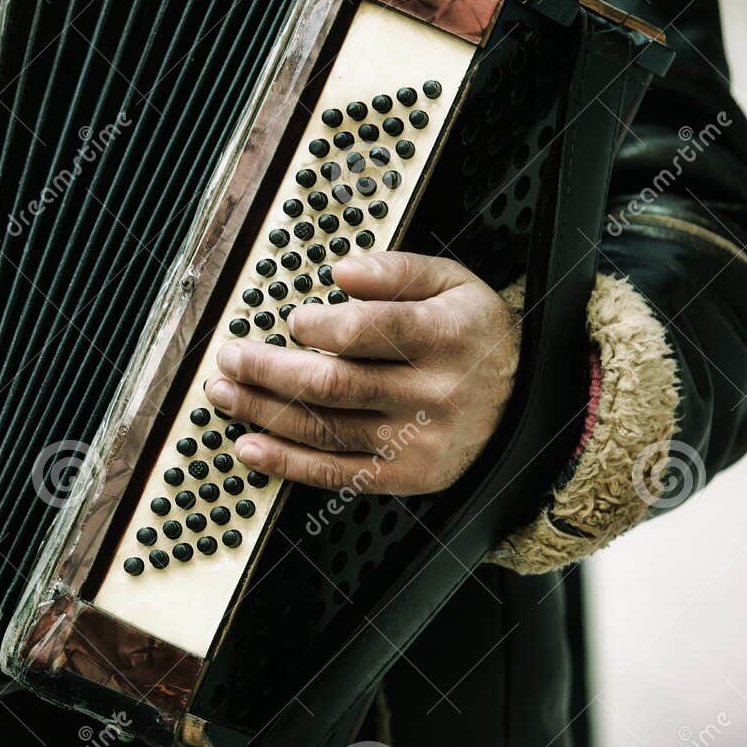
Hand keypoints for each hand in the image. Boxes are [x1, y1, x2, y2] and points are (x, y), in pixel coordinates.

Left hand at [204, 252, 518, 495]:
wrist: (523, 401)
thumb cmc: (473, 334)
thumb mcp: (452, 282)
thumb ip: (396, 270)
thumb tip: (341, 273)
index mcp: (446, 335)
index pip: (368, 332)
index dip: (318, 327)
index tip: (291, 320)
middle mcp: (433, 393)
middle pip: (334, 384)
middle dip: (267, 371)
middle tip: (229, 356)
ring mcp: (418, 442)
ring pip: (325, 429)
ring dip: (262, 412)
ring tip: (224, 393)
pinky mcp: (406, 477)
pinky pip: (335, 474)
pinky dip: (285, 463)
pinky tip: (249, 445)